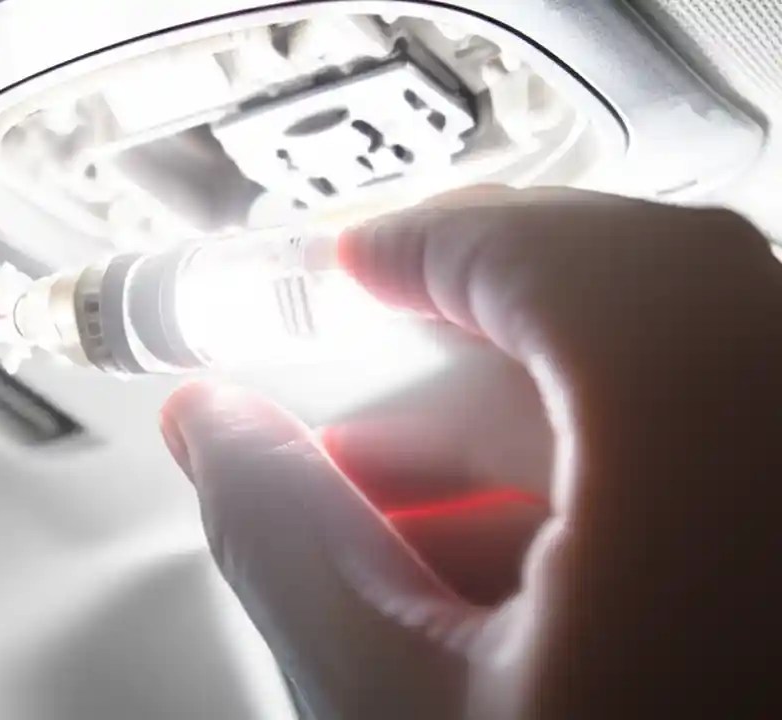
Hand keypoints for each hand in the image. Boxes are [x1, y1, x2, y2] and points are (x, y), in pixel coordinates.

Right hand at [159, 187, 781, 717]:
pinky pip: (723, 491)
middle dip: (450, 402)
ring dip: (522, 474)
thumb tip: (213, 429)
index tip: (343, 270)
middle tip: (328, 472)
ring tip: (410, 581)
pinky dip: (612, 520)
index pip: (593, 265)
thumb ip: (286, 538)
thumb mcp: (396, 714)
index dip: (446, 243)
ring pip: (674, 427)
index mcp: (730, 474)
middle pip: (621, 350)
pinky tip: (523, 615)